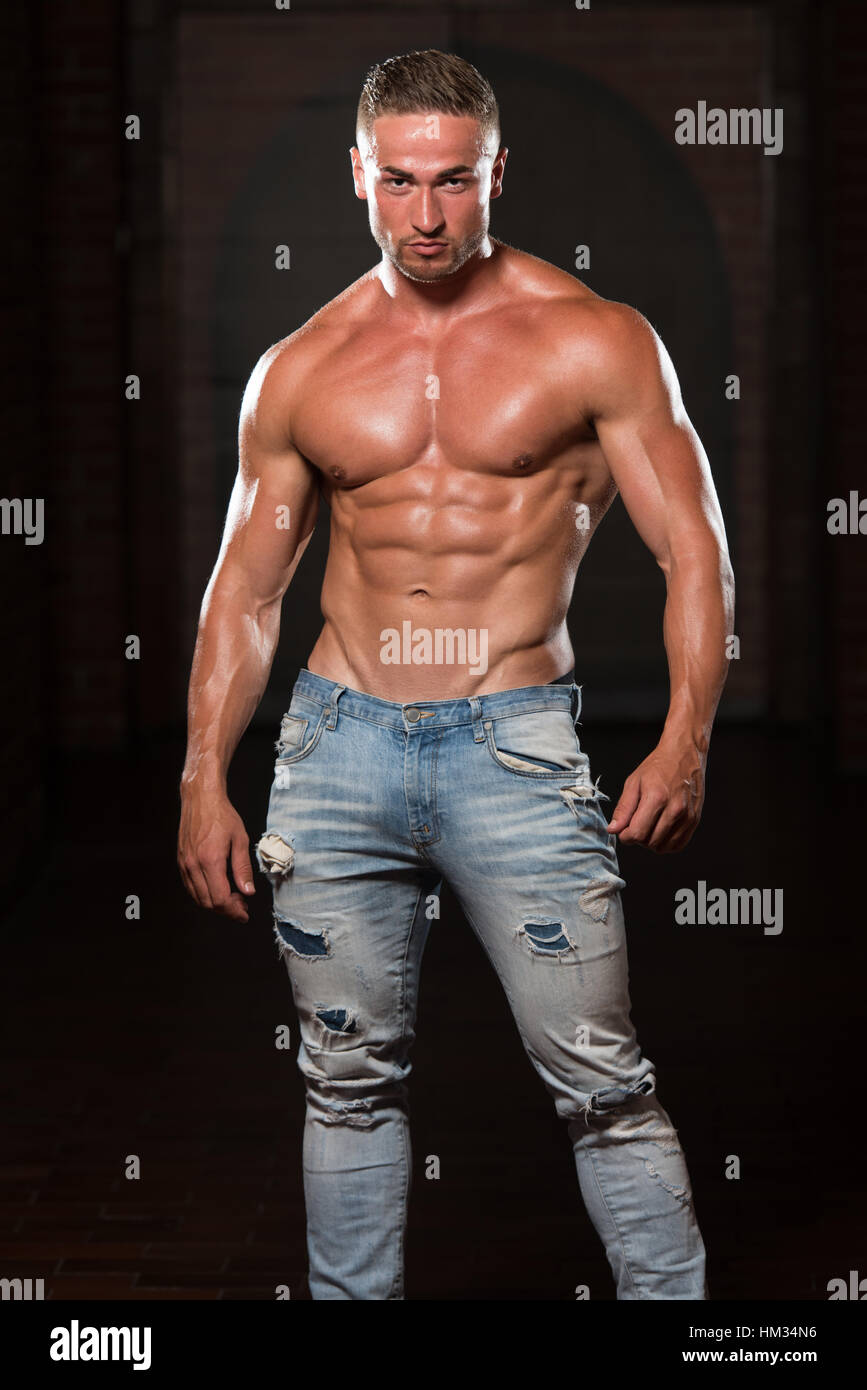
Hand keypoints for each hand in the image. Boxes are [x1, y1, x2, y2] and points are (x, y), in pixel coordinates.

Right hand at [178, 787, 255, 920]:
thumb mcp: (240, 840)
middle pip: (208, 902)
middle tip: (242, 905)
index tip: (245, 912)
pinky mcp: (181, 861)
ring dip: (215, 904)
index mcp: (210, 860)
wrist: (200, 799)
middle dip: (227, 909)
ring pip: (198, 898)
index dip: (234, 910)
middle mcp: (194, 865)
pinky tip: (217, 889)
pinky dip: (204, 895)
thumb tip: (248, 891)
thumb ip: (243, 868)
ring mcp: (185, 864)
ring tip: (232, 898)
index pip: (220, 899)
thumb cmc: (222, 815)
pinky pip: (190, 887)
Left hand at [607, 739, 704, 852]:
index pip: (637, 833)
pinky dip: (666, 844)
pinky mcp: (695, 820)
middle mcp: (675, 809)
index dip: (625, 836)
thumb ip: (623, 809)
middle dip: (637, 838)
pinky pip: (678, 845)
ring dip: (651, 842)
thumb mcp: (633, 782)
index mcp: (657, 798)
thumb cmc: (658, 766)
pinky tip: (660, 831)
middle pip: (650, 842)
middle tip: (635, 825)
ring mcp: (687, 816)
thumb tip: (613, 829)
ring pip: (663, 847)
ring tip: (648, 826)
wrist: (684, 754)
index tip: (623, 830)